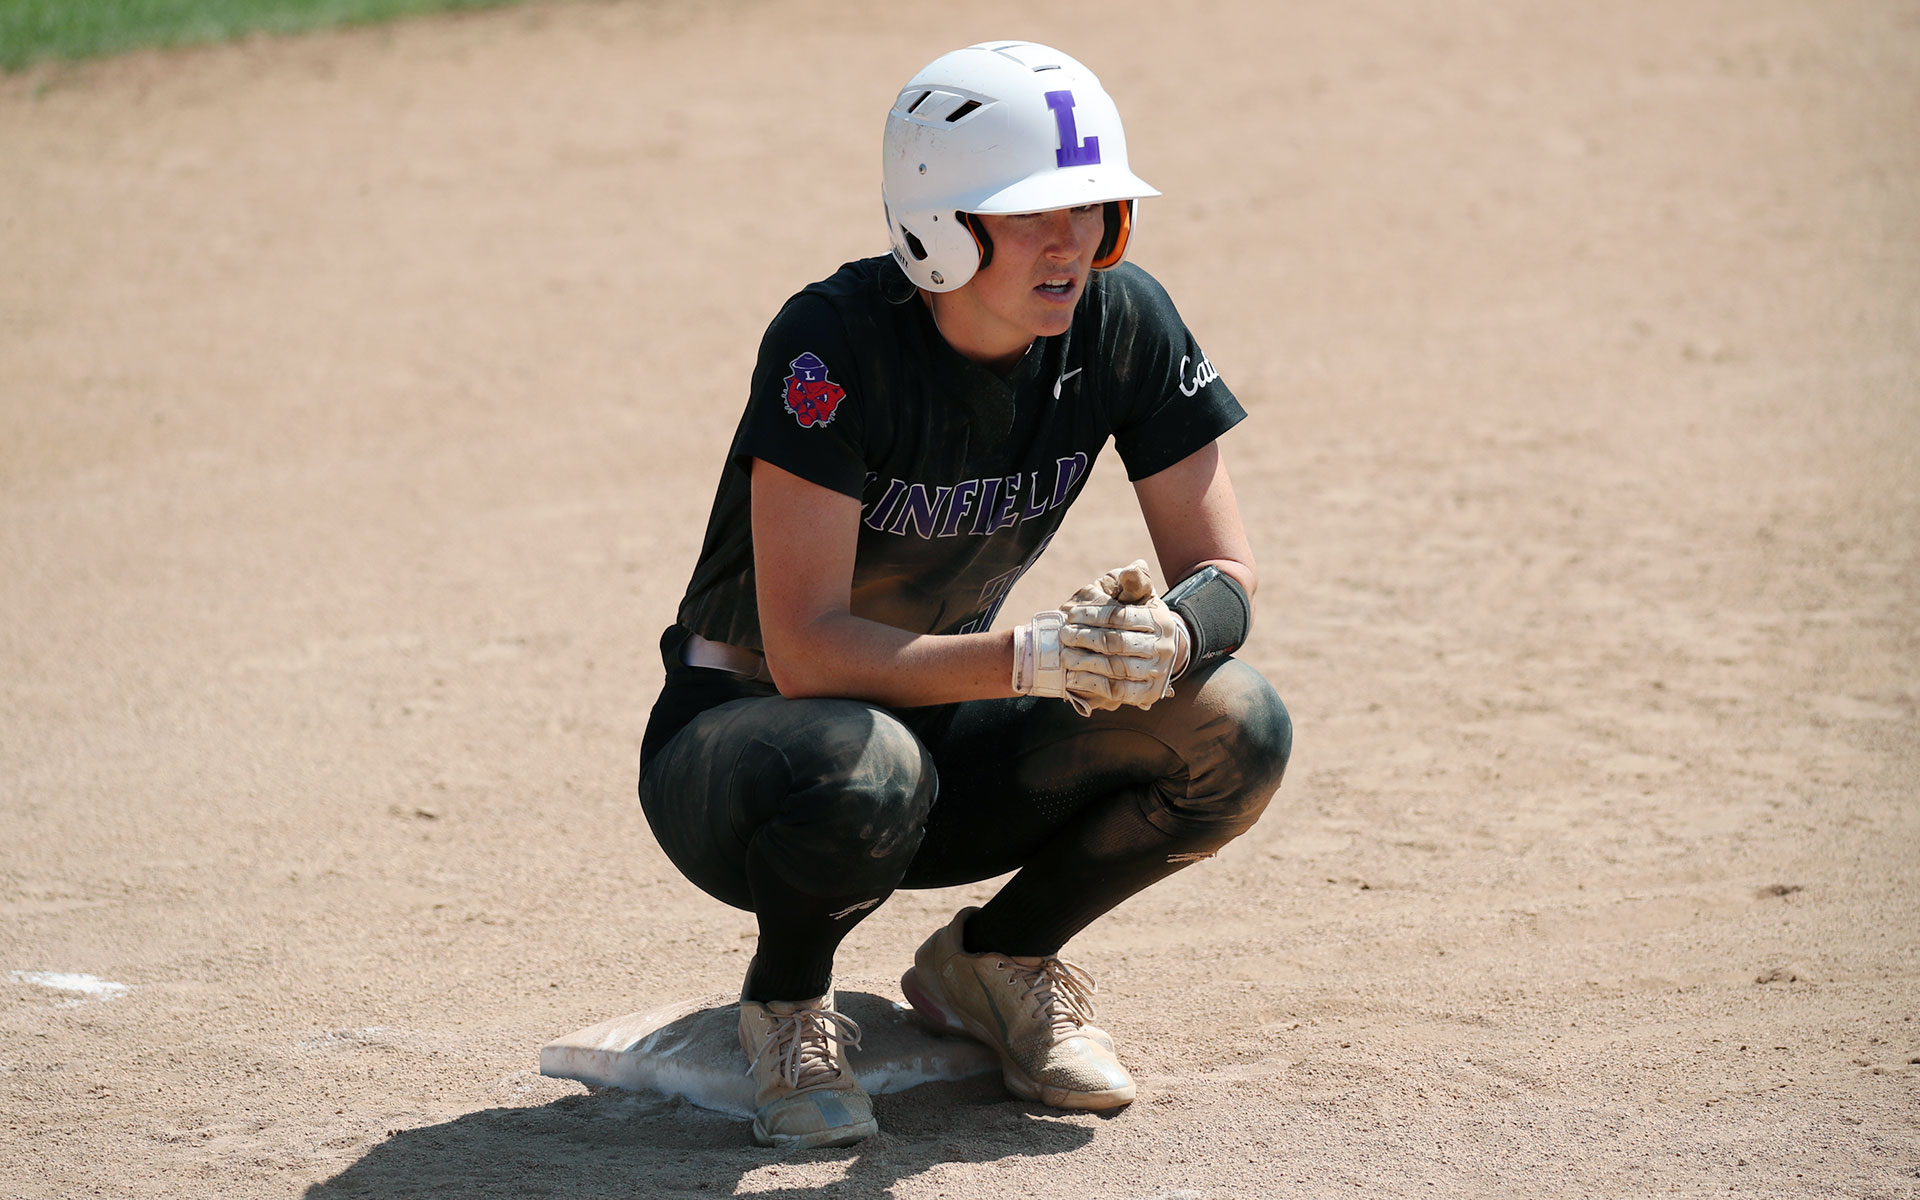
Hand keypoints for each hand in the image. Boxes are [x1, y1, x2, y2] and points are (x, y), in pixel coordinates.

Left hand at [1057, 560, 1190, 711]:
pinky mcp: (1148, 693)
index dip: (1093, 615)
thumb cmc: (1144, 620)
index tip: (1072, 614)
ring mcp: (1157, 673)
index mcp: (1160, 620)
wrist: (1164, 652)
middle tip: (1065, 634)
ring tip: (1065, 655)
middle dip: (1086, 638)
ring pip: (1115, 667)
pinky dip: (1093, 683)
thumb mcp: (1143, 597)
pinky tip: (1074, 676)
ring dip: (1085, 661)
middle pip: (1117, 643)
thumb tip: (1131, 570)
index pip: (1121, 617)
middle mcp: (1163, 647)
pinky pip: (1117, 690)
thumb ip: (1134, 582)